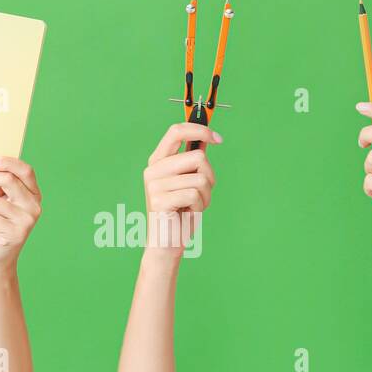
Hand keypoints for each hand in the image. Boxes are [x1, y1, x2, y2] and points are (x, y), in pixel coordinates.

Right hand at [143, 123, 219, 253]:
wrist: (167, 241)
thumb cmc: (180, 211)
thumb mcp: (189, 180)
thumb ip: (193, 158)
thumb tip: (207, 137)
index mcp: (158, 160)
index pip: (176, 131)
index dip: (199, 129)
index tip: (218, 139)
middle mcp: (153, 169)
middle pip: (198, 157)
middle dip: (209, 176)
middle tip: (200, 192)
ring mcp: (154, 184)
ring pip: (200, 178)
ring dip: (205, 195)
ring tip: (192, 205)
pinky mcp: (159, 200)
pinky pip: (194, 195)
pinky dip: (199, 206)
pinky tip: (187, 213)